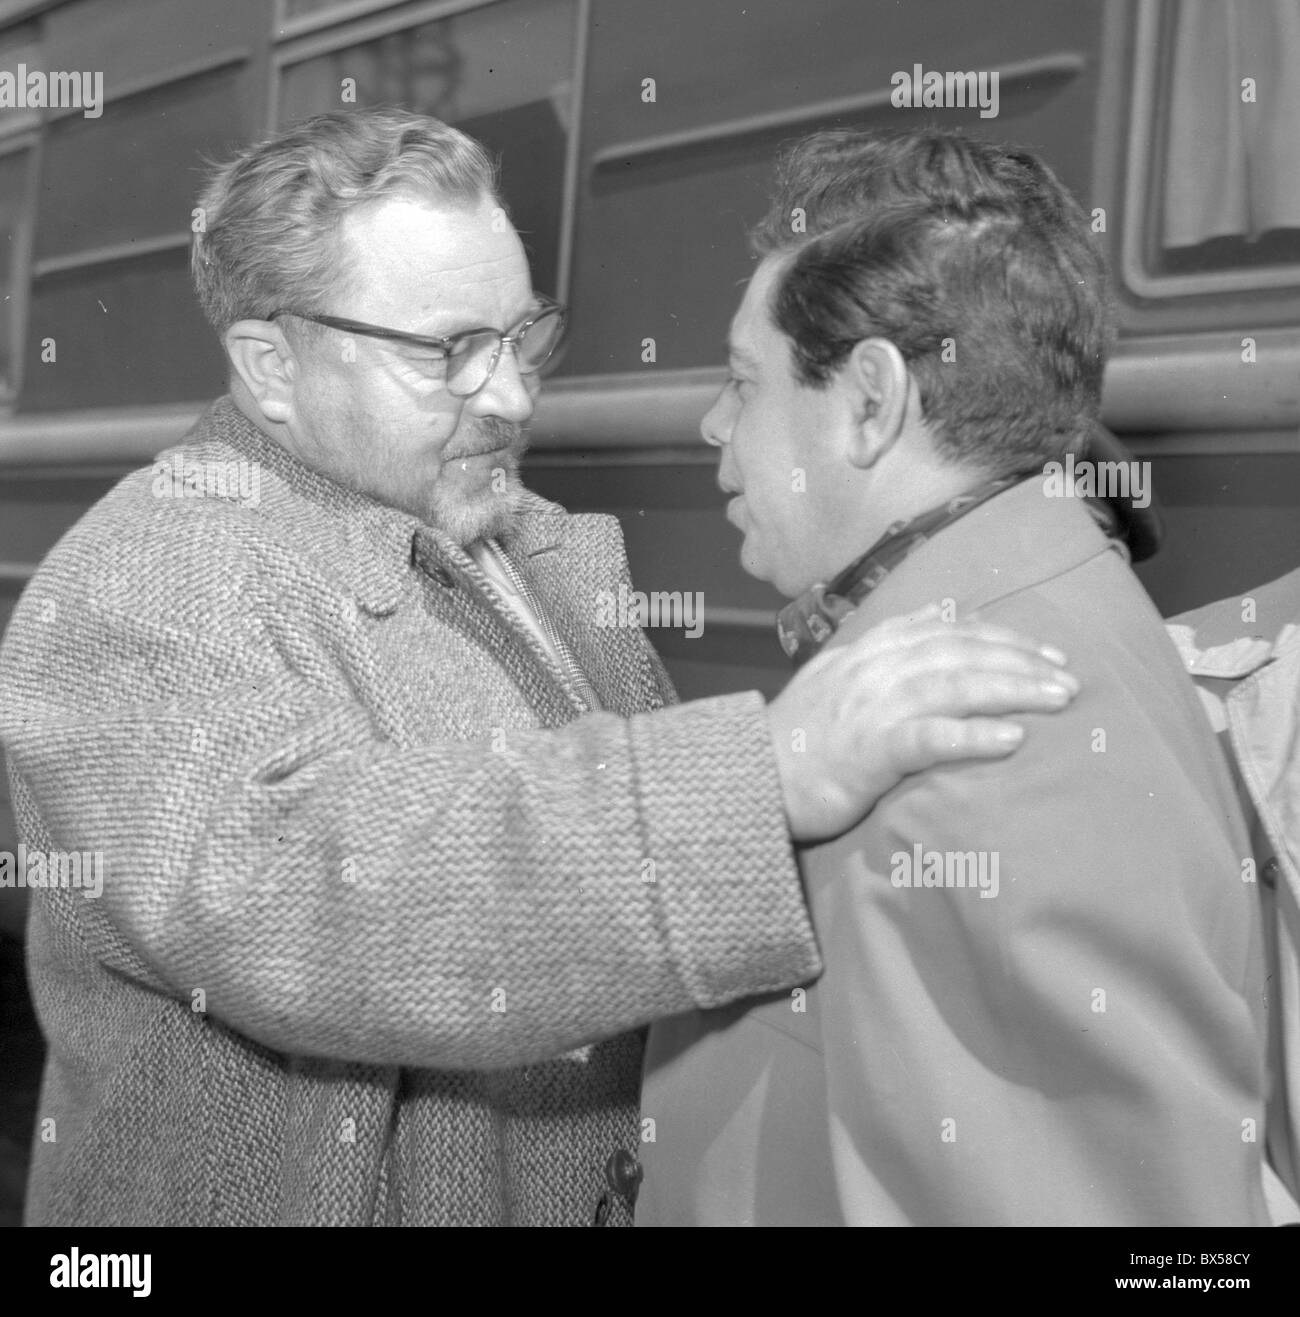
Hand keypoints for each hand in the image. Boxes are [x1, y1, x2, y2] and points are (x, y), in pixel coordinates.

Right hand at [767, 605, 1078, 841]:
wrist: (747, 775)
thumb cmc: (797, 737)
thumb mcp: (835, 673)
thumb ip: (883, 644)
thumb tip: (930, 616)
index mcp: (868, 651)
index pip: (946, 631)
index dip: (1000, 637)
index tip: (1045, 651)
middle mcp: (875, 669)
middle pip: (962, 653)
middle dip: (1022, 661)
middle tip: (1070, 677)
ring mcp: (872, 707)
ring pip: (956, 686)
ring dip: (1014, 689)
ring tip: (1060, 699)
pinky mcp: (869, 751)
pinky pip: (930, 738)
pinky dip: (974, 735)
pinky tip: (1012, 739)